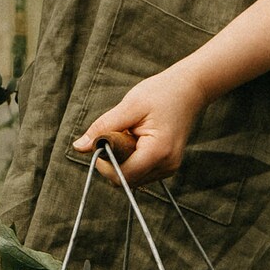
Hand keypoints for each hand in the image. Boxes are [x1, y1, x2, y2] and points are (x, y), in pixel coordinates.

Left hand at [74, 62, 209, 185]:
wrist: (191, 89)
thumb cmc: (161, 93)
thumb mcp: (129, 106)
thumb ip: (103, 127)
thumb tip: (79, 147)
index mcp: (158, 152)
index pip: (121, 176)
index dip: (105, 163)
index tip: (104, 140)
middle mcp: (167, 166)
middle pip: (125, 180)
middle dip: (113, 161)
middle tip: (119, 133)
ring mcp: (169, 168)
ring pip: (132, 178)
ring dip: (123, 160)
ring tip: (131, 134)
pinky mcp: (168, 166)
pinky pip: (141, 172)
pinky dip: (133, 159)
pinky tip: (138, 139)